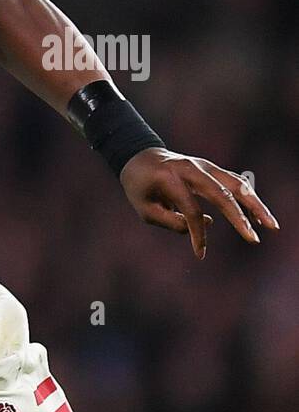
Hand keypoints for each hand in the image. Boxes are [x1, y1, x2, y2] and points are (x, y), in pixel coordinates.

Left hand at [120, 147, 278, 258]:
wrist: (142, 158)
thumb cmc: (141, 187)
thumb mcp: (144, 208)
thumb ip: (169, 220)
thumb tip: (204, 225)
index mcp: (170, 178)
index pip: (191, 210)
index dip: (197, 234)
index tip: (200, 254)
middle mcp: (192, 169)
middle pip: (222, 194)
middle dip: (240, 218)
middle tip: (254, 239)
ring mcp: (205, 166)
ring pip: (237, 185)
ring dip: (255, 205)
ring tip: (271, 225)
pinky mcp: (213, 169)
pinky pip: (235, 182)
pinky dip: (249, 198)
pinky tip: (258, 216)